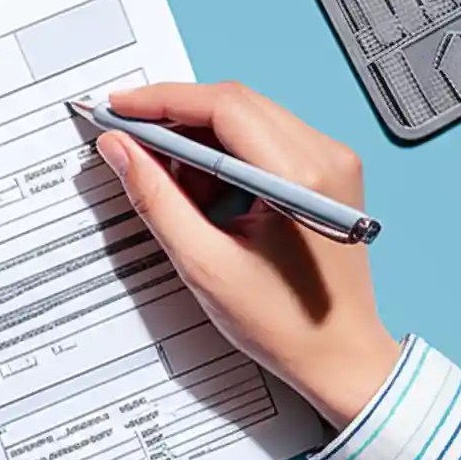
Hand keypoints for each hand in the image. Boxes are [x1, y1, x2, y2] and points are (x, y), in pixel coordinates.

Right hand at [95, 83, 399, 428]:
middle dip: (175, 119)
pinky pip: (264, 142)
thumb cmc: (285, 324)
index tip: (119, 109)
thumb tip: (120, 151)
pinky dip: (224, 158)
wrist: (340, 357)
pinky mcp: (326, 174)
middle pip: (235, 105)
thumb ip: (156, 199)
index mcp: (300, 177)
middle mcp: (325, 157)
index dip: (162, 102)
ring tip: (172, 188)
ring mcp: (330, 163)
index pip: (223, 107)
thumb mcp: (204, 264)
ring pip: (247, 120)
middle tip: (128, 142)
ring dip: (198, 143)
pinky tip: (204, 198)